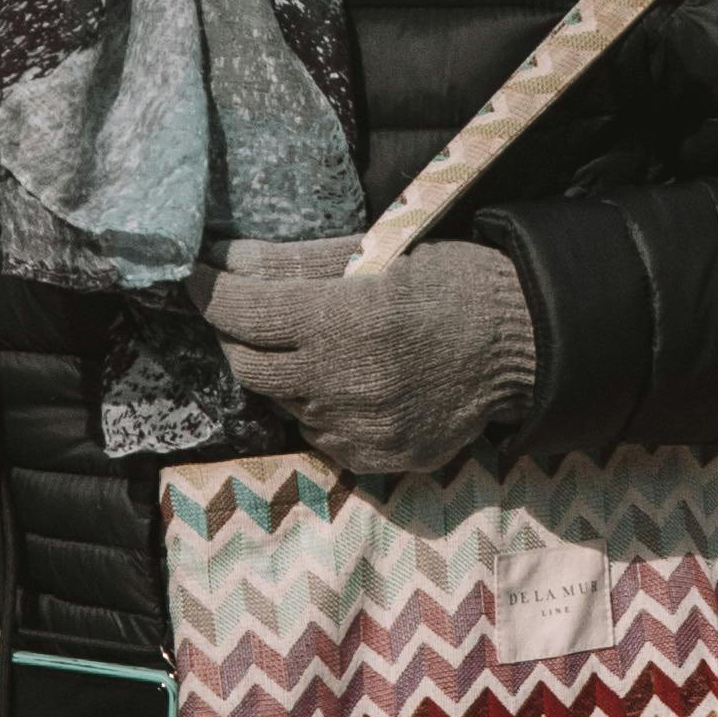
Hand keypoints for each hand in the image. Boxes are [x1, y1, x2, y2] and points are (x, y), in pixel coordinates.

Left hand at [197, 236, 537, 482]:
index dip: (209, 292)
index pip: (245, 311)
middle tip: (246, 313)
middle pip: (246, 366)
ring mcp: (361, 429)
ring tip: (322, 345)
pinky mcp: (377, 459)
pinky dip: (320, 405)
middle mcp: (346, 383)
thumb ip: (294, 262)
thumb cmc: (450, 283)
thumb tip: (225, 257)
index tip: (195, 277)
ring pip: (283, 402)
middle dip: (236, 335)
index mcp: (345, 321)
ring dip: (285, 372)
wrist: (522, 345)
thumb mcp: (376, 256)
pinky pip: (320, 434)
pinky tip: (352, 380)